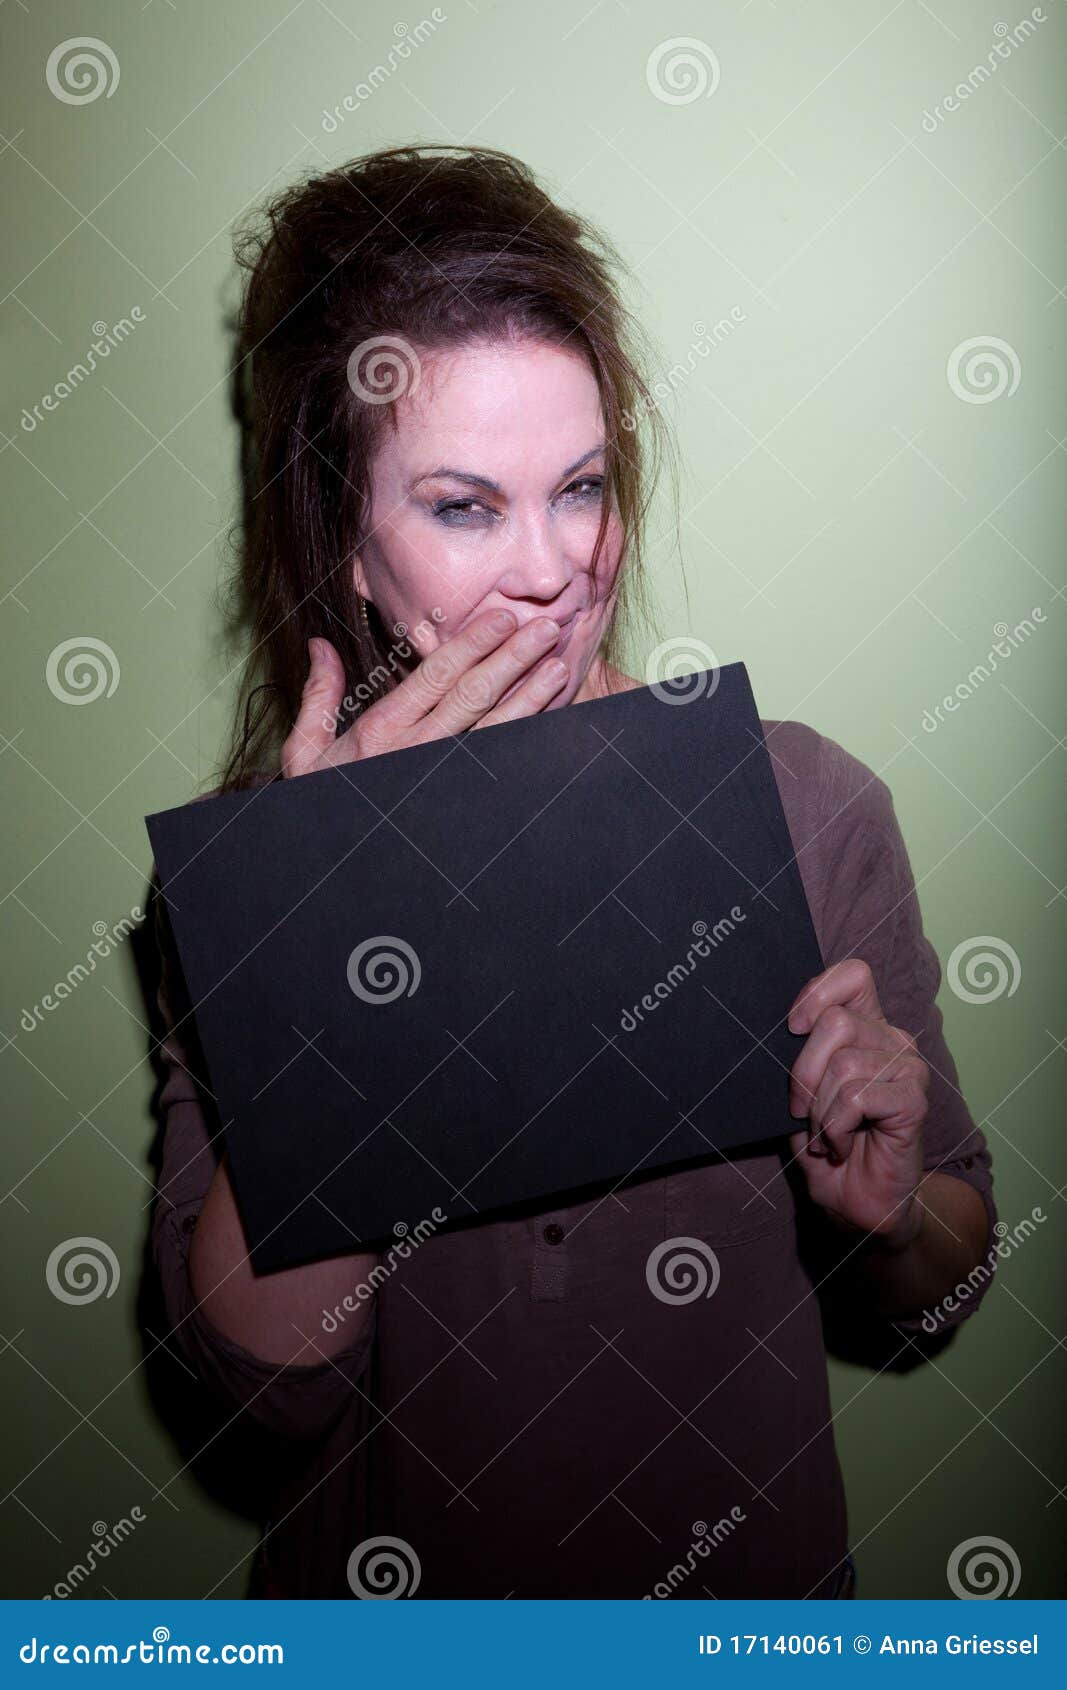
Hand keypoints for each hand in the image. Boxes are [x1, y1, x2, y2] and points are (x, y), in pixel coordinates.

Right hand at [281, 609, 569, 777]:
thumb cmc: (324, 803)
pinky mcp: (461, 801)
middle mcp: (417, 751)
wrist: (335, 862)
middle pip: (473, 697)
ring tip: (558, 668)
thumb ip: (320, 695)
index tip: (500, 617)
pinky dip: (524, 740)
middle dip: (512, 659)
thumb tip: (319, 645)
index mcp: (382, 731)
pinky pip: (497, 765)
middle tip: (545, 628)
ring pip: (494, 731)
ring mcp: (443, 777)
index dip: (472, 644)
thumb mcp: (306, 751)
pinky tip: (549, 720)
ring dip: (529, 698)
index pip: (435, 677)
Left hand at [786, 958, 928, 1247]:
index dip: (818, 991)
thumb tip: (780, 1028)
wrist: (857, 1204)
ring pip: (843, 1064)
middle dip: (803, 1073)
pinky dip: (836, 1127)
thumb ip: (798, 1056)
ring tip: (825, 1134)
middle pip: (835, 1022)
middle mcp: (892, 1040)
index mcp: (867, 1029)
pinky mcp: (913, 1101)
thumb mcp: (801, 1094)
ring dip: (819, 1110)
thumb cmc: (829, 1146)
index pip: (854, 975)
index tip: (793, 1027)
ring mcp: (908, 1069)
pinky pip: (858, 1096)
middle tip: (801, 1111)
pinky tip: (841, 1145)